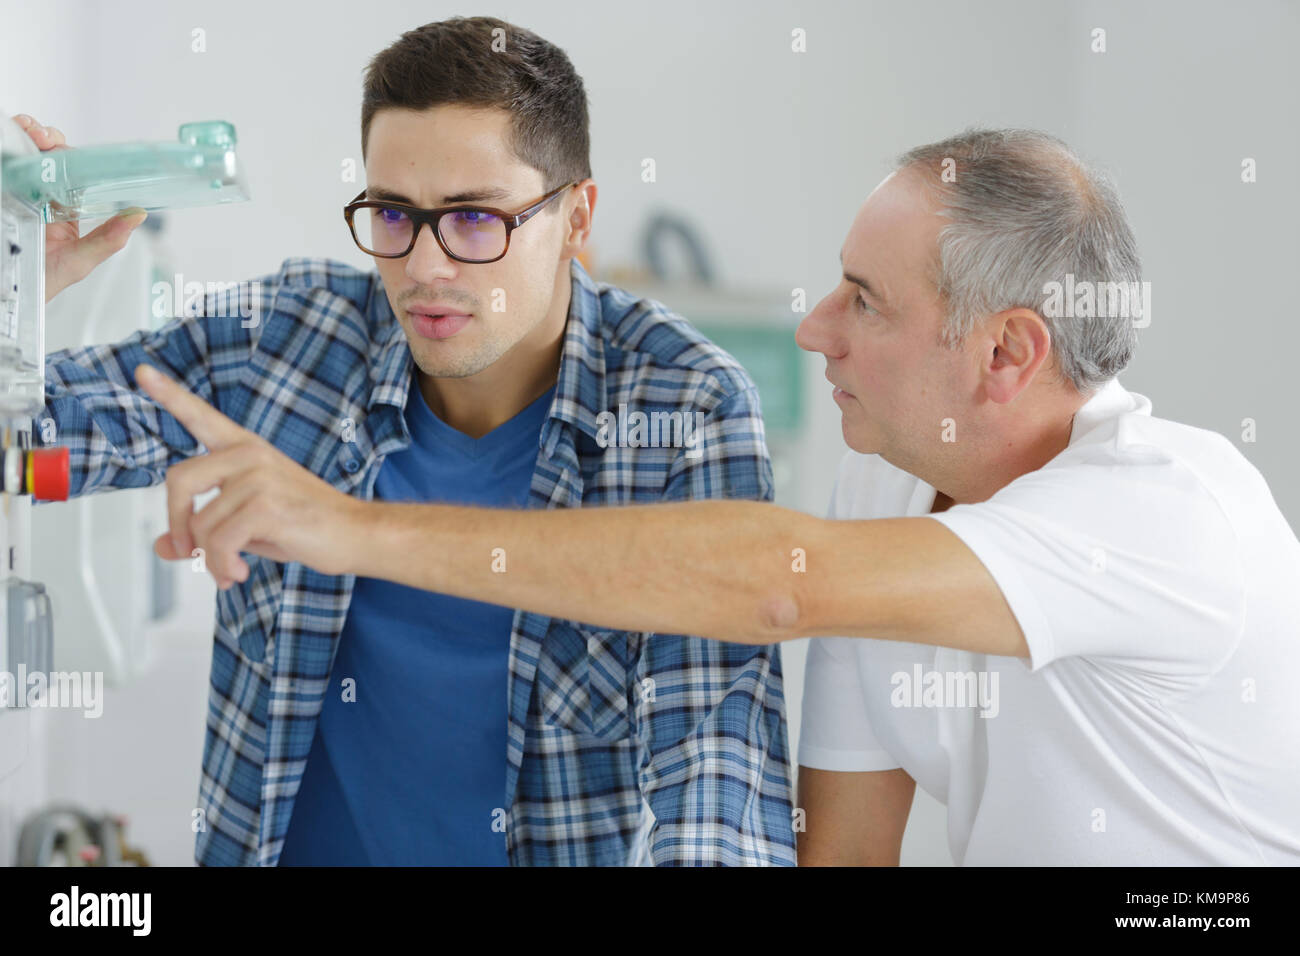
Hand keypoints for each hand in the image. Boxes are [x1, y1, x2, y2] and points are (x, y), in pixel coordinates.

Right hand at [11, 114, 149, 302]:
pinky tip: (13, 134)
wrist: (9, 291)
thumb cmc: (43, 281)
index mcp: (66, 212)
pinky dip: (11, 146)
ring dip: (29, 137)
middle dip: (48, 140)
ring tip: (28, 129)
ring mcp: (20, 195)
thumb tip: (139, 214)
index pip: (73, 175)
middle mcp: (43, 200)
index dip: (71, 157)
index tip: (64, 145)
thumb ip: (108, 239)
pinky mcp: (5, 193)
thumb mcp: (80, 261)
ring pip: (27, 157)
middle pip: (48, 160)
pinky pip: (7, 166)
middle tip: (43, 136)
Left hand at [133, 363, 364, 588]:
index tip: (142, 371)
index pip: (202, 416)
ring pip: (199, 524)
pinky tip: (237, 572)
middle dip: (178, 525)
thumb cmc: (309, 526)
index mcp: (246, 451)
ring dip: (209, 558)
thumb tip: (163, 547)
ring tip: (230, 569)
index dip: (170, 394)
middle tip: (189, 551)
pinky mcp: (266, 506)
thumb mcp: (248, 528)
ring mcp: (259, 478)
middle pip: (178, 480)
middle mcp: (250, 456)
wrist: (357, 534)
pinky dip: (222, 566)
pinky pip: (218, 543)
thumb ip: (204, 533)